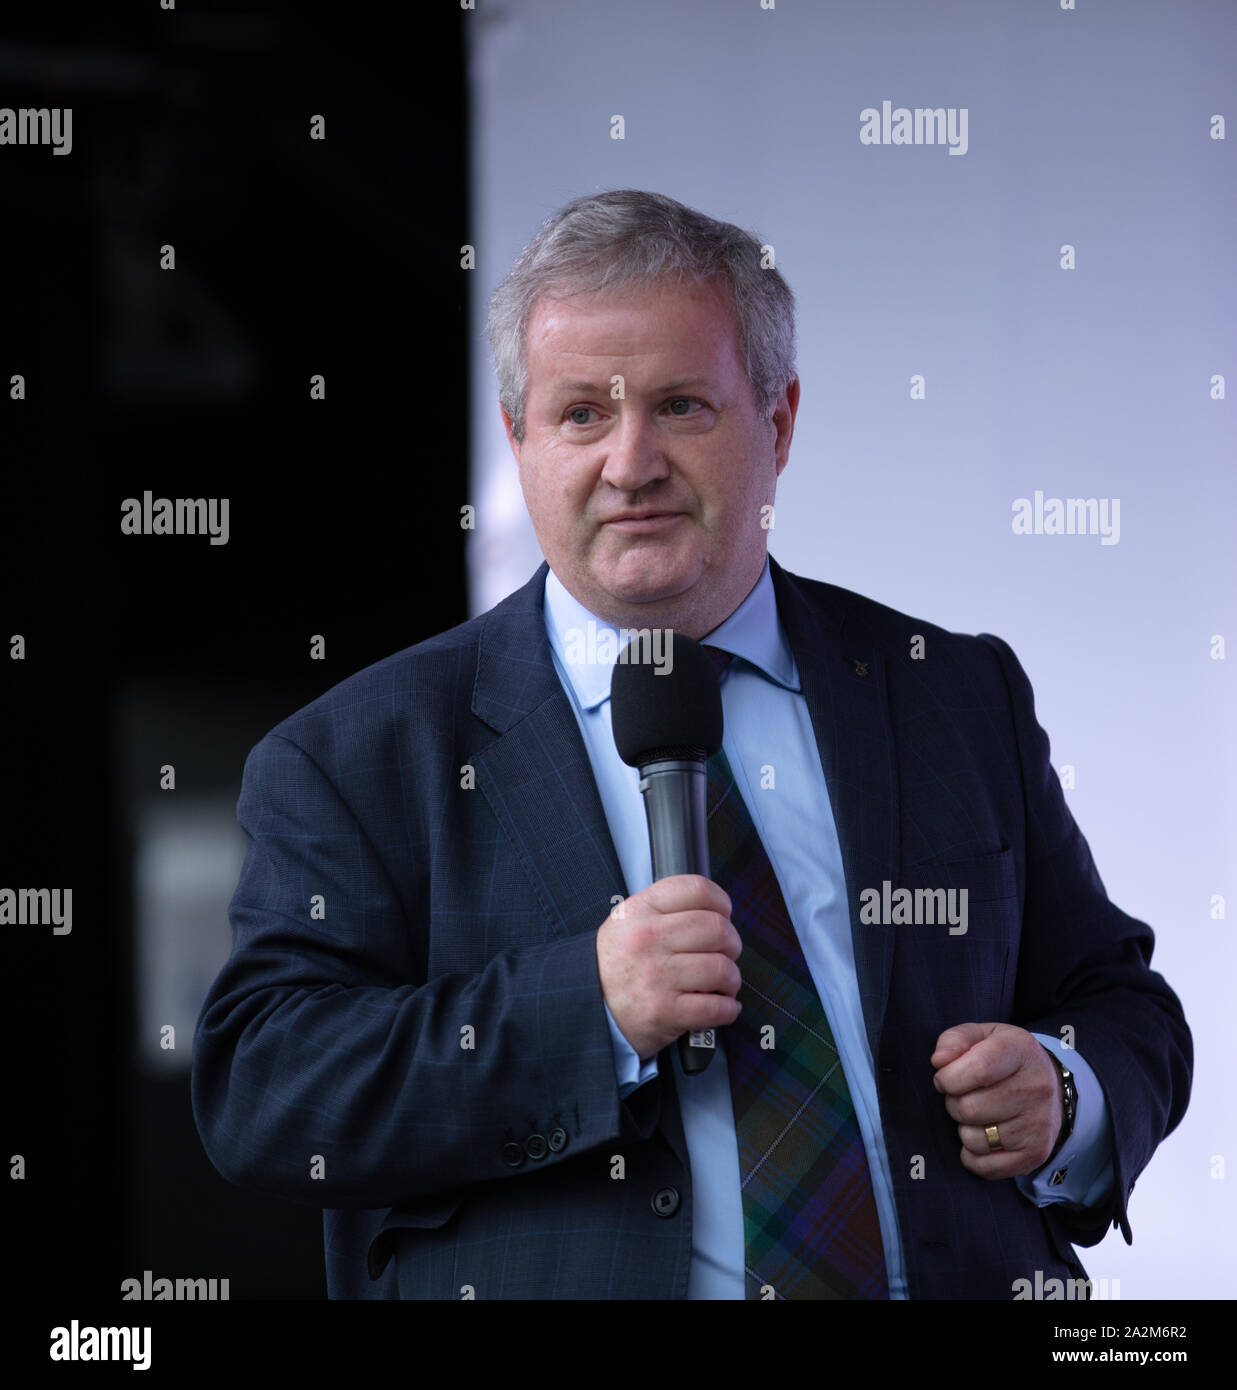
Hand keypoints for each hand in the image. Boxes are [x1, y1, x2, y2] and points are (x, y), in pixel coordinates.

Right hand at [596, 875, 742, 1061]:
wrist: (587, 1006)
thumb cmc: (616, 964)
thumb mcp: (628, 921)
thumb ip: (666, 909)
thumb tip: (716, 911)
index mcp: (640, 911)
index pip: (697, 889)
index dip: (721, 902)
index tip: (724, 915)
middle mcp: (647, 940)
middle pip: (717, 929)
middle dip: (732, 944)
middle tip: (726, 953)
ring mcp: (656, 976)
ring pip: (722, 969)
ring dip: (731, 979)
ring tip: (722, 983)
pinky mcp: (664, 1011)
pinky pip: (716, 1007)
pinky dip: (727, 1009)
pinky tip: (720, 1006)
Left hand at [931, 1022, 1063, 1178]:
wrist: (1052, 1088)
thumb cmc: (1005, 1059)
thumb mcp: (982, 1036)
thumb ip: (955, 1041)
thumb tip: (939, 1061)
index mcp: (1021, 1052)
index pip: (978, 1069)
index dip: (948, 1077)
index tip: (944, 1078)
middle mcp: (1037, 1089)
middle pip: (969, 1108)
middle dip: (953, 1103)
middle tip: (962, 1096)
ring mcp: (1038, 1125)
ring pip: (974, 1139)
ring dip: (964, 1128)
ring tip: (976, 1114)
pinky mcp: (1036, 1154)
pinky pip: (985, 1167)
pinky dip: (973, 1155)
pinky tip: (982, 1137)